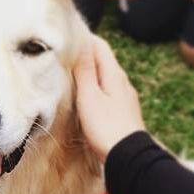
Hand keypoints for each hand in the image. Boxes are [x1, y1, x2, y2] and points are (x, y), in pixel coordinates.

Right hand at [74, 37, 144, 158]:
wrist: (129, 157)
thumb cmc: (106, 126)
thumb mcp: (89, 96)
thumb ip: (85, 70)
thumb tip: (82, 43)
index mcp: (114, 74)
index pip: (100, 45)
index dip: (84, 38)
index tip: (67, 36)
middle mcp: (122, 81)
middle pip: (104, 59)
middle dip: (86, 54)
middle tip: (65, 53)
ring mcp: (125, 96)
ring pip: (106, 76)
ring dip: (90, 71)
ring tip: (72, 73)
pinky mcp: (124, 110)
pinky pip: (108, 90)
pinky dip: (96, 86)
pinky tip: (87, 96)